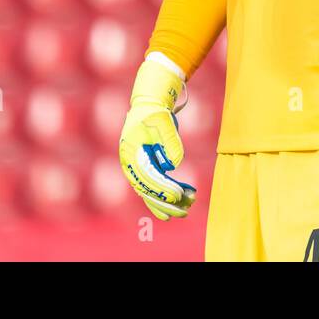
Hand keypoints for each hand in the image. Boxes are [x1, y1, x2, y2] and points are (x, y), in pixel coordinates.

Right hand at [118, 57, 196, 219]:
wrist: (148, 107)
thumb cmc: (155, 113)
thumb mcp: (162, 121)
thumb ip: (169, 141)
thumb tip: (173, 165)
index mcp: (130, 153)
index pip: (146, 175)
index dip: (162, 187)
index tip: (178, 196)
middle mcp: (130, 165)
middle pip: (146, 190)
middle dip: (165, 202)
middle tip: (183, 211)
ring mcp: (136, 169)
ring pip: (150, 193)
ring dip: (168, 202)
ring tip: (187, 209)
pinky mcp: (145, 170)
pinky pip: (154, 188)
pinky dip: (166, 197)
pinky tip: (181, 203)